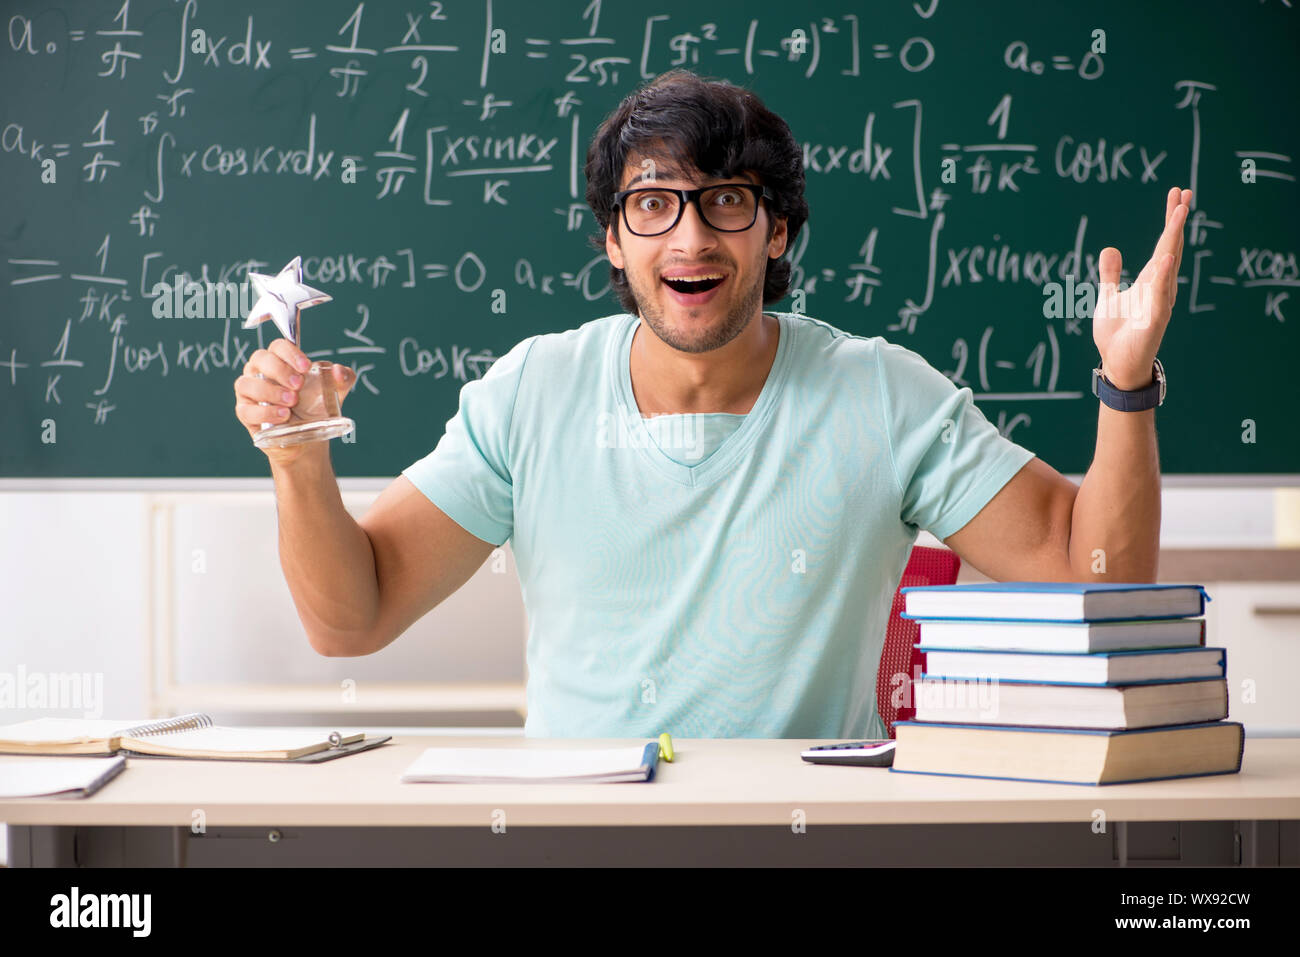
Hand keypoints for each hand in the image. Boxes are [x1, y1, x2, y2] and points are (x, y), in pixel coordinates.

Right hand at [233, 338, 356, 464]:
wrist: (308, 438)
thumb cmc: (314, 407)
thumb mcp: (333, 392)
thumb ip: (342, 378)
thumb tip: (339, 371)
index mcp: (280, 360)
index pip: (278, 346)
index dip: (290, 353)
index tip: (306, 367)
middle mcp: (260, 372)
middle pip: (260, 359)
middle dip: (280, 370)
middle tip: (298, 385)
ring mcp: (249, 392)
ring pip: (246, 383)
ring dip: (270, 391)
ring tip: (291, 402)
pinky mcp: (245, 413)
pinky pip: (246, 410)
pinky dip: (265, 412)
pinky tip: (283, 416)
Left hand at [1093, 186, 1191, 390]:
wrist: (1117, 365)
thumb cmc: (1117, 334)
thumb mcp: (1108, 296)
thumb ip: (1111, 274)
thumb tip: (1110, 248)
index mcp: (1151, 281)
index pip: (1163, 244)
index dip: (1170, 220)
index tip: (1177, 194)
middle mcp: (1161, 287)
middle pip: (1170, 248)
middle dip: (1177, 221)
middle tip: (1185, 193)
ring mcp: (1160, 302)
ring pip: (1168, 265)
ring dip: (1173, 240)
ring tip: (1179, 214)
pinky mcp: (1154, 319)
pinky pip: (1160, 294)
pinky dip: (1163, 275)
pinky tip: (1166, 257)